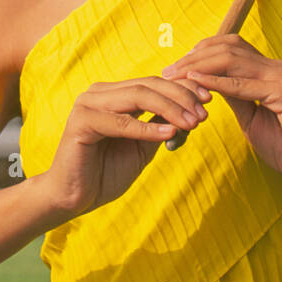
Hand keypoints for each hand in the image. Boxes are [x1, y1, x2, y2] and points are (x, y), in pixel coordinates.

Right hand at [44, 75, 212, 217]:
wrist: (73, 198)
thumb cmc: (106, 172)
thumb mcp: (142, 147)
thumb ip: (161, 126)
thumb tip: (192, 112)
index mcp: (114, 93)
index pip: (154, 82)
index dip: (183, 88)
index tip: (209, 100)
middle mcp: (100, 92)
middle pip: (149, 85)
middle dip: (181, 97)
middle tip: (204, 114)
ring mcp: (89, 103)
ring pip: (138, 96)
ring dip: (169, 108)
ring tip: (192, 123)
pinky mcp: (82, 121)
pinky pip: (121, 122)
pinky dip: (147, 127)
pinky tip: (169, 132)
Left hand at [161, 35, 281, 189]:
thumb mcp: (252, 119)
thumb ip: (235, 98)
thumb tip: (208, 84)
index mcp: (268, 71)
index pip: (229, 48)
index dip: (200, 52)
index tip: (175, 68)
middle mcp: (275, 67)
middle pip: (227, 47)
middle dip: (193, 56)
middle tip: (167, 70)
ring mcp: (281, 76)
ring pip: (232, 58)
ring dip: (199, 65)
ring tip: (175, 74)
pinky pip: (243, 83)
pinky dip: (217, 81)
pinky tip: (197, 82)